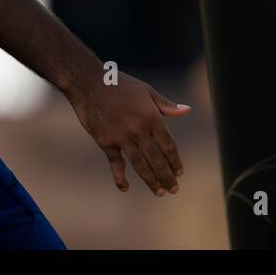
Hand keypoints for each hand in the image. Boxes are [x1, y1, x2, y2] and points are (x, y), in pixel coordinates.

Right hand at [66, 70, 190, 195]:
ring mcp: (122, 137)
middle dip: (166, 176)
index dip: (175, 161)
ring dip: (151, 181)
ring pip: (140, 165)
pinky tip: (125, 188)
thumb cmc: (119, 84)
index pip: (168, 145)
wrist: (88, 82)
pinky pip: (116, 164)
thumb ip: (166, 105)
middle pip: (157, 159)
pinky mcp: (106, 142)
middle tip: (173, 189)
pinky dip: (120, 178)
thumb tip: (187, 110)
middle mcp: (139, 129)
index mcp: (151, 116)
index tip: (179, 172)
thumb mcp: (146, 90)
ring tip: (160, 192)